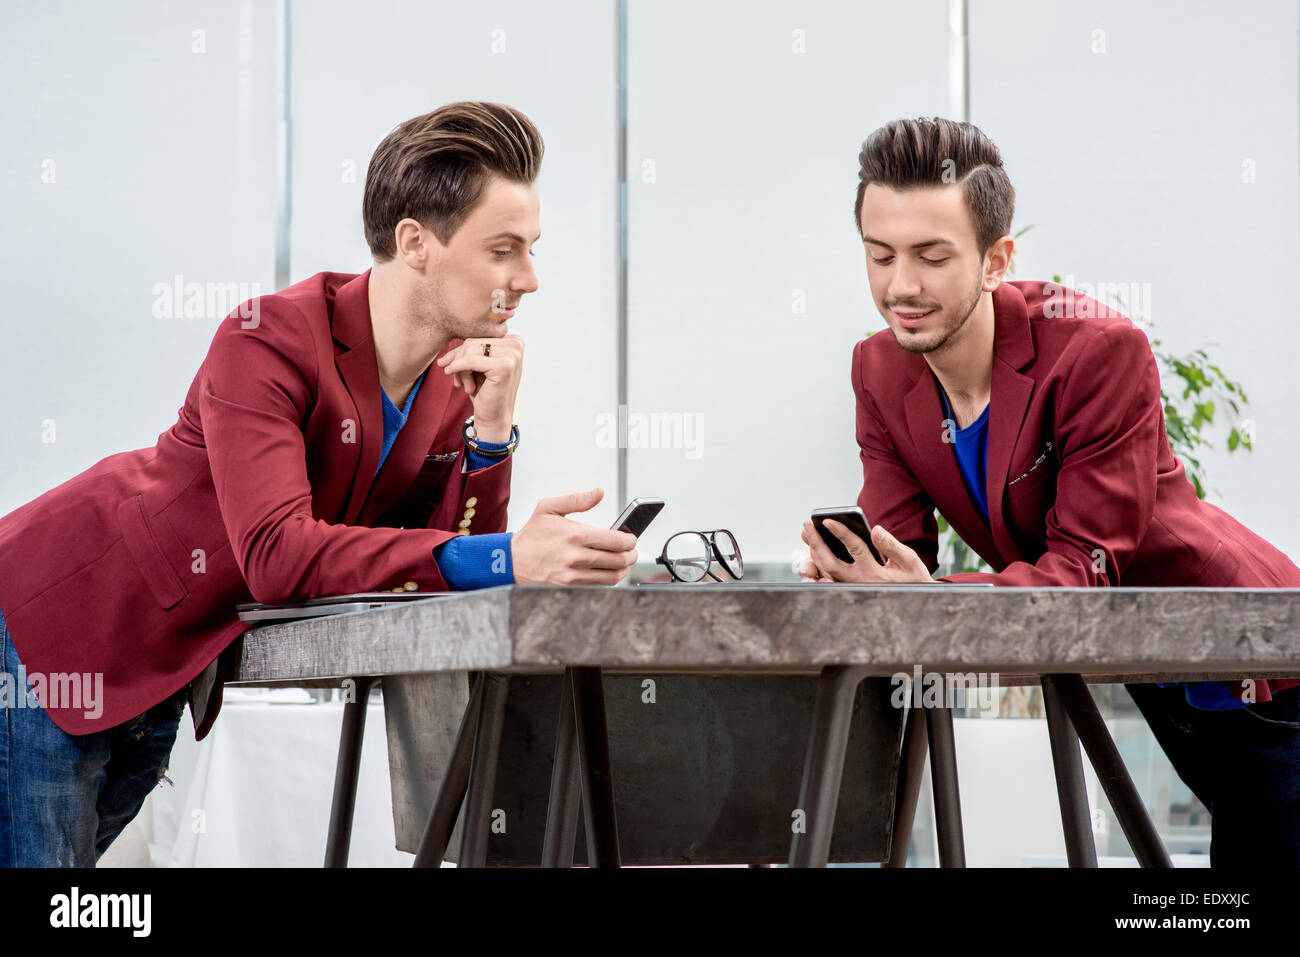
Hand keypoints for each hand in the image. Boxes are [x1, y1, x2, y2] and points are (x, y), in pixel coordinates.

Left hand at [436, 334, 523, 441]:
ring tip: (461, 384)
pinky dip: (457, 368)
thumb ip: (470, 348)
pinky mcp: (505, 366)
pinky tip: (453, 377)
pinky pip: (470, 360)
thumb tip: (450, 332)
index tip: (452, 365)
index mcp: (513, 341)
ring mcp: (513, 354)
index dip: (461, 350)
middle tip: (454, 377)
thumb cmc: (485, 392)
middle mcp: (516, 344)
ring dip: (459, 367)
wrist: (493, 418)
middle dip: (458, 359)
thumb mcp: (477, 365)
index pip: (478, 336)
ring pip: (470, 350)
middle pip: (473, 341)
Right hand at [512, 488, 638, 585]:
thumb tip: (598, 493)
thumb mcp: (548, 508)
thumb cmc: (531, 535)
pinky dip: (609, 578)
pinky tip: (609, 570)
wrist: (511, 561)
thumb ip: (576, 499)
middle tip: (632, 550)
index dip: (630, 540)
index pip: (615, 540)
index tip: (631, 538)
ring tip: (624, 561)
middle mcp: (575, 557)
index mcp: (574, 535)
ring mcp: (573, 575)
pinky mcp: (570, 587)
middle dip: (631, 554)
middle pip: (619, 559)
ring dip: (624, 568)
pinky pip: (599, 585)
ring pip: (612, 575)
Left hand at [799, 520, 933, 583]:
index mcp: (875, 573)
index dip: (841, 533)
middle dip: (816, 543)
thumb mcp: (909, 561)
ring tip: (806, 534)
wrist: (911, 601)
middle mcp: (859, 582)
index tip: (827, 520)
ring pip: (825, 573)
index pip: (855, 548)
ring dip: (812, 554)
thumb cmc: (911, 578)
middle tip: (807, 525)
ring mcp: (850, 588)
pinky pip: (825, 580)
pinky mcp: (846, 590)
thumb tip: (875, 529)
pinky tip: (809, 552)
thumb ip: (891, 545)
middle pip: (831, 563)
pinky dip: (815, 567)